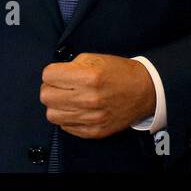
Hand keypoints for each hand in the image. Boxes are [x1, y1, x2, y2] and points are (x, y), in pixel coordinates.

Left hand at [40, 54, 156, 138]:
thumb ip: (72, 65)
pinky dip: (68, 117)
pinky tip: (78, 110)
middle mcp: (88, 99)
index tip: (59, 73)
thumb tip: (54, 76)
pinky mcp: (94, 132)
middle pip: (45, 96)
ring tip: (69, 99)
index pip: (48, 75)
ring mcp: (91, 118)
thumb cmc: (120, 72)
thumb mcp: (97, 59)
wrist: (145, 91)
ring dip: (57, 105)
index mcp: (89, 77)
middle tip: (62, 86)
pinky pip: (65, 127)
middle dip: (50, 88)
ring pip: (52, 114)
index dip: (52, 72)